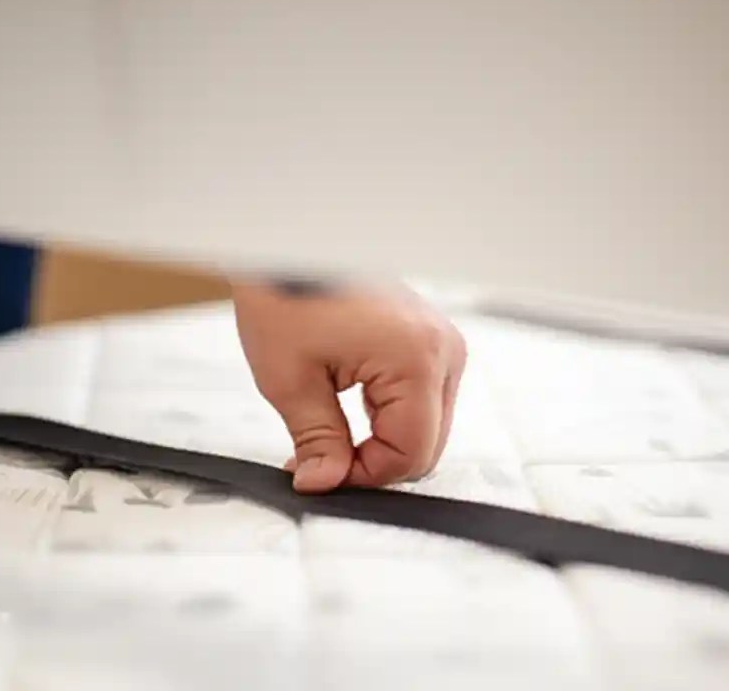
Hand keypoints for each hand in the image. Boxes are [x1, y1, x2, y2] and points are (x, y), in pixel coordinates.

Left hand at [232, 281, 466, 492]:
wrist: (288, 246)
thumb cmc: (287, 293)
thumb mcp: (290, 380)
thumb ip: (317, 440)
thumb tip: (325, 482)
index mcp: (416, 358)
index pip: (410, 454)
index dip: (364, 476)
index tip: (322, 475)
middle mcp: (441, 350)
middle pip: (426, 446)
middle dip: (373, 462)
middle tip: (320, 461)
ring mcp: (440, 344)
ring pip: (425, 427)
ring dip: (380, 441)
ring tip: (328, 435)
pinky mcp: (427, 342)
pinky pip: (420, 400)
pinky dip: (386, 417)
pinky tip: (346, 412)